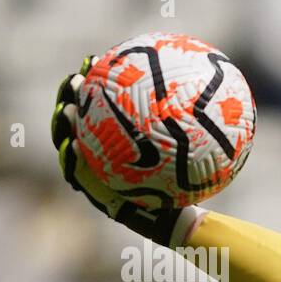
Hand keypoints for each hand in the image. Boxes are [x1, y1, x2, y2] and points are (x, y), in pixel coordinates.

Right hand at [50, 56, 182, 244]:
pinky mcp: (97, 194)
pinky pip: (80, 175)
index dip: (93, 85)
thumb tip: (217, 89)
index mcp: (120, 140)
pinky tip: (71, 147)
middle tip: (74, 80)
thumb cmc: (186, 184)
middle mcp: (104, 154)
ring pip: (71, 145)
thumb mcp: (194, 152)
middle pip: (80, 122)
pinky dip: (72, 161)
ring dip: (63, 127)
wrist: (181, 220)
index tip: (93, 60)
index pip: (101, 108)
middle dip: (71, 98)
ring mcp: (97, 173)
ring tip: (65, 110)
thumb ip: (194, 124)